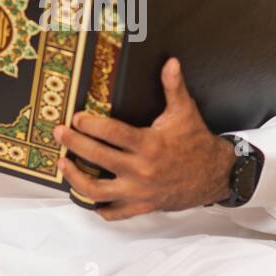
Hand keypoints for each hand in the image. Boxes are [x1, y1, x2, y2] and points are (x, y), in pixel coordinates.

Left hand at [55, 57, 235, 220]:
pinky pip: (114, 212)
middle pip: (97, 157)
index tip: (76, 118)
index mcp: (149, 144)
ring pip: (97, 190)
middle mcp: (141, 170)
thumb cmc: (196, 142)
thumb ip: (173, 87)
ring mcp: (140, 191)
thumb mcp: (185, 112)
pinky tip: (87, 196)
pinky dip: (99, 207)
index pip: (111, 133)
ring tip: (63, 164)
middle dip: (74, 144)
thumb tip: (170, 62)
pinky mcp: (142, 206)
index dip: (89, 125)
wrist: (215, 175)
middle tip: (60, 134)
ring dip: (76, 178)